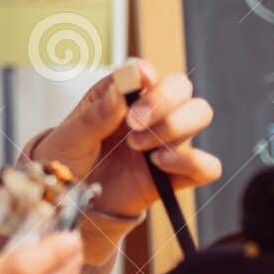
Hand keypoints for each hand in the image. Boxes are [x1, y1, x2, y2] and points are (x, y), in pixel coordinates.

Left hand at [33, 60, 220, 236]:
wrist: (70, 202)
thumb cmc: (67, 161)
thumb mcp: (69, 138)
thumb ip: (94, 116)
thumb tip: (120, 91)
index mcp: (119, 96)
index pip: (144, 72)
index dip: (145, 73)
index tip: (139, 83)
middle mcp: (147, 114)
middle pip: (181, 87)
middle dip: (164, 100)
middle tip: (133, 123)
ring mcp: (163, 142)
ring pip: (199, 114)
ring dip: (174, 126)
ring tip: (137, 146)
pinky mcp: (174, 174)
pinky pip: (207, 166)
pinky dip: (194, 162)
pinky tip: (161, 164)